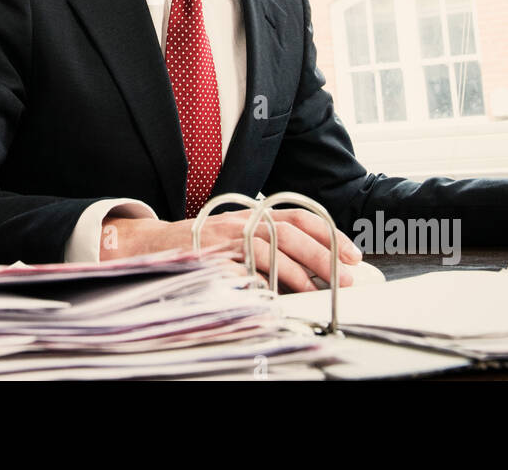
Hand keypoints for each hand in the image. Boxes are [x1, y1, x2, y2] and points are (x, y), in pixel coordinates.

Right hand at [102, 209, 361, 290]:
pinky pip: (245, 265)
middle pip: (291, 232)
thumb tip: (313, 270)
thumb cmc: (203, 246)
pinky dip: (264, 278)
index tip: (353, 254)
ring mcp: (228, 235)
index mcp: (255, 213)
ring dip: (300, 268)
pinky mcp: (214, 253)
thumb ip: (270, 246)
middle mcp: (244, 218)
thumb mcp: (240, 237)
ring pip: (272, 246)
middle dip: (323, 254)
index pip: (300, 216)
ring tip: (320, 287)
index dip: (330, 233)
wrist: (154, 245)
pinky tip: (279, 293)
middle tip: (345, 276)